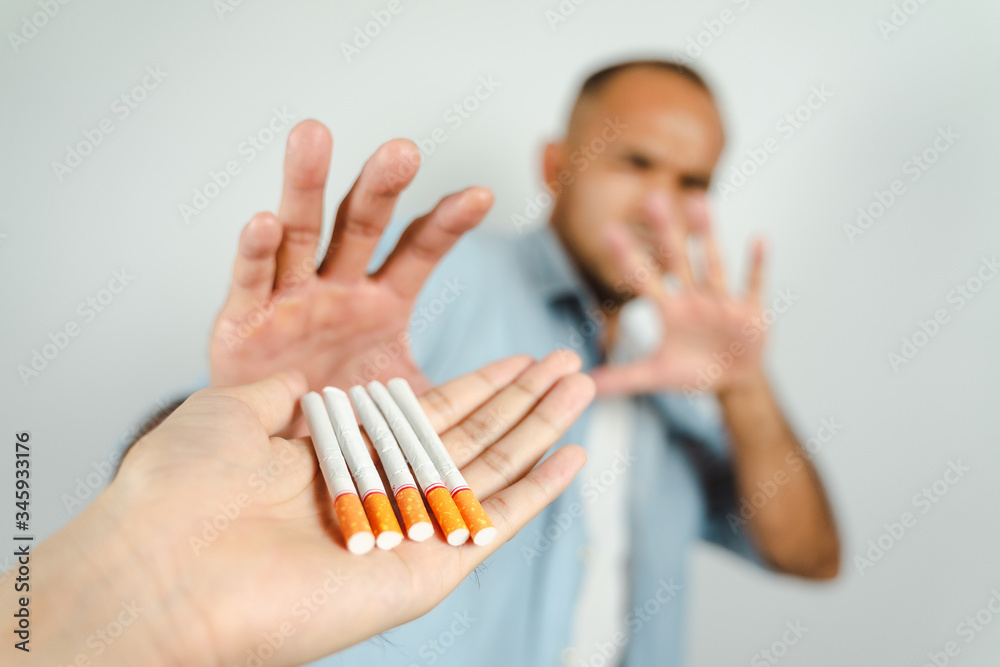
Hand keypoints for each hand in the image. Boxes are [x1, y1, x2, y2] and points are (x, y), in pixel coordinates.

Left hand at [7, 351, 591, 665]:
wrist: (163, 569)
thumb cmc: (180, 489)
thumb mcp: (230, 411)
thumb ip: (280, 394)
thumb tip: (308, 380)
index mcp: (341, 460)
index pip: (429, 415)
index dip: (477, 384)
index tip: (514, 359)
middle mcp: (380, 493)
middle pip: (472, 436)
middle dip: (523, 399)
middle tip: (569, 363)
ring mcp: (408, 530)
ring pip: (493, 468)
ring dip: (541, 428)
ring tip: (582, 385)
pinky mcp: (428, 567)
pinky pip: (494, 521)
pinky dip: (538, 489)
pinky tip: (573, 454)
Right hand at [210, 120, 493, 393]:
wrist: (280, 455)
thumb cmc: (344, 420)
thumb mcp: (409, 405)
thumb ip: (459, 394)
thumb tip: (521, 391)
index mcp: (382, 302)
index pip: (419, 249)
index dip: (447, 222)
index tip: (482, 195)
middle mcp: (338, 288)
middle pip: (361, 223)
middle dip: (381, 186)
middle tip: (403, 150)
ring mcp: (290, 299)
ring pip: (301, 232)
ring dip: (307, 185)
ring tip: (314, 136)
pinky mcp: (243, 321)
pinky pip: (251, 281)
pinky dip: (254, 251)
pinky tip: (263, 221)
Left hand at [590, 192, 766, 396]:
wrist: (732, 382)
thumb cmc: (693, 371)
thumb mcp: (656, 376)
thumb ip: (621, 378)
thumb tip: (584, 384)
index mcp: (669, 311)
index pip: (643, 280)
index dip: (628, 258)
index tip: (610, 231)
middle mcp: (693, 298)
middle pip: (677, 260)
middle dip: (665, 232)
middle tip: (652, 199)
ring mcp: (722, 302)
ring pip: (713, 263)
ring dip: (707, 235)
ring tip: (698, 202)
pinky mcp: (750, 312)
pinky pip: (753, 285)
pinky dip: (757, 265)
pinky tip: (758, 240)